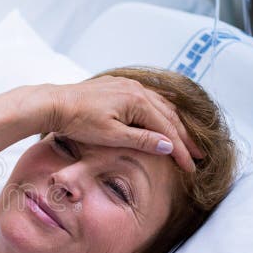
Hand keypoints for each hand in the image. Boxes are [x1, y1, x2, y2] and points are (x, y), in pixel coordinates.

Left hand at [34, 76, 202, 171]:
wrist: (53, 103)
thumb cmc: (78, 121)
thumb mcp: (111, 136)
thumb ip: (141, 140)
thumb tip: (169, 146)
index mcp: (138, 101)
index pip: (167, 130)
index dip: (180, 150)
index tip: (190, 167)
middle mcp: (137, 89)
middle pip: (169, 116)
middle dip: (184, 137)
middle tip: (198, 155)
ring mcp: (127, 85)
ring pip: (160, 105)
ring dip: (174, 123)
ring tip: (185, 140)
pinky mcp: (117, 86)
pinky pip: (147, 98)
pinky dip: (159, 111)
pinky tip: (162, 118)